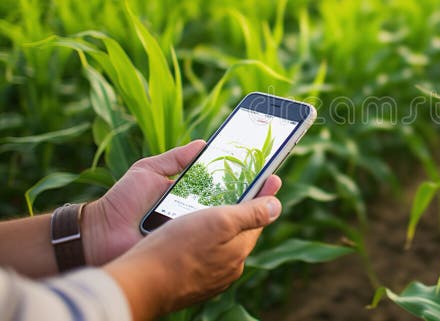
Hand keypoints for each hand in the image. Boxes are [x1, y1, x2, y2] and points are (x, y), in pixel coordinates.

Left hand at [82, 140, 282, 265]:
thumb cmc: (121, 203)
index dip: (243, 175)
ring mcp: (193, 233)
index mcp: (189, 194)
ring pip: (229, 222)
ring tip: (268, 191)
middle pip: (233, 203)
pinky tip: (246, 216)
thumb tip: (204, 143)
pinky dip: (230, 230)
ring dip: (250, 208)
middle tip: (274, 178)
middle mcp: (195, 215)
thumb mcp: (148, 170)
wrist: (100, 234)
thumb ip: (175, 158)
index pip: (222, 184)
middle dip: (257, 191)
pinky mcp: (189, 250)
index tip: (263, 163)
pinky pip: (214, 241)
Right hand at [104, 193, 282, 320]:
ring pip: (221, 244)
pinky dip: (201, 240)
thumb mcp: (220, 222)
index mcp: (239, 250)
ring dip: (219, 226)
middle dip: (242, 210)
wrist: (138, 285)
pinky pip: (202, 255)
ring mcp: (210, 278)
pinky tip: (188, 231)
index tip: (272, 178)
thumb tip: (277, 206)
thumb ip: (252, 214)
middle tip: (240, 187)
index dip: (264, 195)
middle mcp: (229, 268)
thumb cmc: (177, 248)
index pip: (259, 218)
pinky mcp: (190, 282)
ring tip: (211, 205)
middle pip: (240, 231)